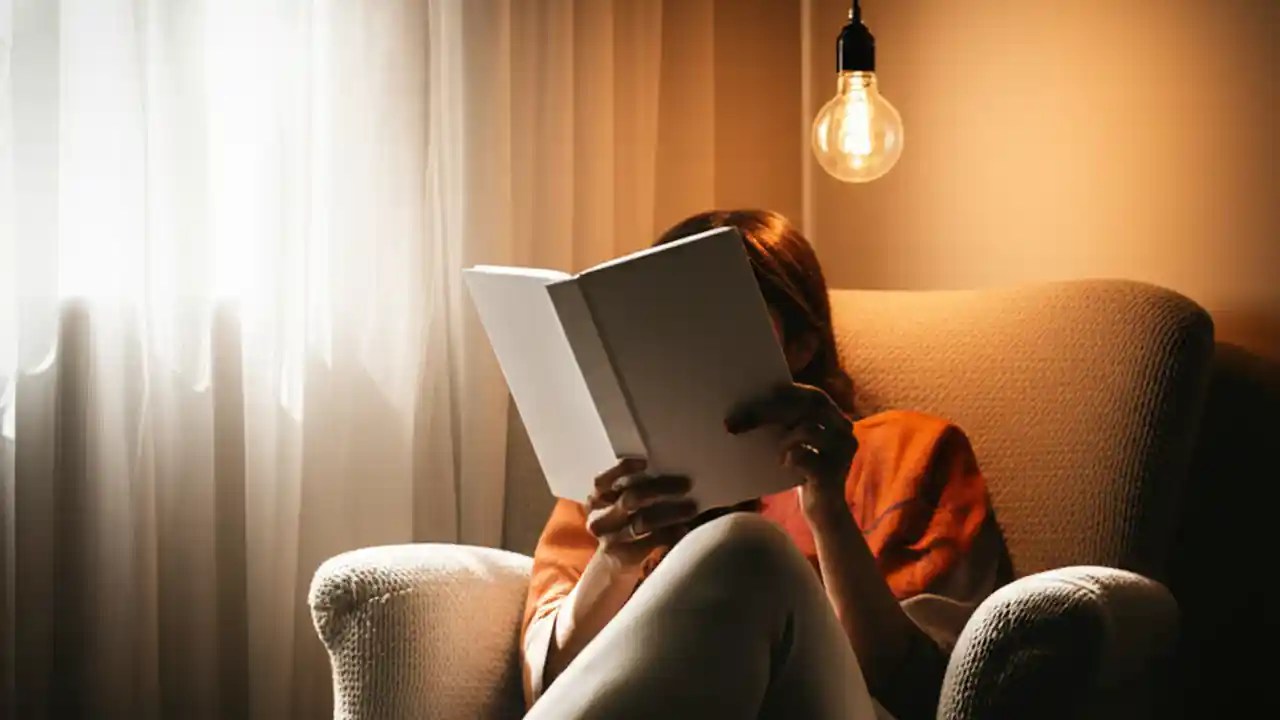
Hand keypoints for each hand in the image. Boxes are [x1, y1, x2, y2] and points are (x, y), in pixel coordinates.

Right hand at [585, 458, 697, 570]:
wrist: (615, 560)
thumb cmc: (625, 521)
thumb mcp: (618, 502)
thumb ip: (631, 486)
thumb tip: (666, 469)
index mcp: (595, 499)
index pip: (603, 481)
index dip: (624, 469)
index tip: (646, 461)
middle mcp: (599, 519)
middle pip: (630, 499)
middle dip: (660, 488)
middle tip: (685, 484)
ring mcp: (611, 539)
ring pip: (643, 521)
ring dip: (671, 513)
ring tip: (691, 509)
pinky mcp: (624, 556)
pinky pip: (651, 542)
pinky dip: (670, 534)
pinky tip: (683, 528)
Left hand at [725, 383, 856, 517]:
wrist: (824, 511)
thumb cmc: (805, 470)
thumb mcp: (798, 442)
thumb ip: (789, 422)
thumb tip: (751, 406)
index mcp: (838, 421)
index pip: (816, 397)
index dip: (792, 391)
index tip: (766, 390)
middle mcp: (845, 433)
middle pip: (809, 409)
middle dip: (770, 410)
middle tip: (739, 419)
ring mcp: (842, 453)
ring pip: (807, 430)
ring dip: (783, 439)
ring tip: (776, 453)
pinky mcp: (832, 474)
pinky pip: (805, 457)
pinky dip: (789, 458)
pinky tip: (784, 466)